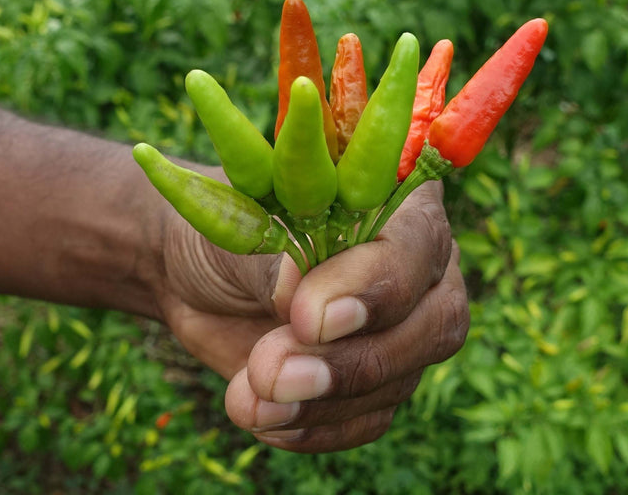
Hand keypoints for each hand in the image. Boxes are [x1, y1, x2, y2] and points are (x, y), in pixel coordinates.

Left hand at [154, 177, 468, 452]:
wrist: (194, 279)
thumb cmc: (224, 233)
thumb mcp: (236, 229)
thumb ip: (273, 256)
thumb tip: (294, 292)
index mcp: (399, 202)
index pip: (416, 246)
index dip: (372, 286)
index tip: (308, 318)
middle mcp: (421, 266)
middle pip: (433, 324)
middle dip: (350, 359)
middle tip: (271, 372)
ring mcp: (406, 329)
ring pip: (398, 379)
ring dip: (321, 401)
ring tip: (248, 399)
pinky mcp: (379, 381)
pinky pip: (370, 418)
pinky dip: (315, 426)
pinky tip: (263, 417)